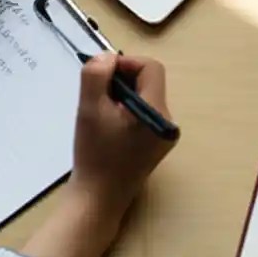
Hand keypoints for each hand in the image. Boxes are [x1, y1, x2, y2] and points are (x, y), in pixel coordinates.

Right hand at [18, 54, 176, 256]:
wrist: (98, 200)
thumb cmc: (94, 155)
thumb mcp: (89, 109)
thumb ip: (96, 75)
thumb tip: (107, 57)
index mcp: (157, 112)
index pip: (150, 68)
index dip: (125, 64)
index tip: (101, 76)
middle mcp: (168, 122)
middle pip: (148, 82)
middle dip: (121, 81)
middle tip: (97, 96)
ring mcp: (163, 135)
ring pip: (143, 97)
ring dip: (120, 96)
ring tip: (100, 113)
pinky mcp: (155, 145)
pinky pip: (142, 114)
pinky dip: (124, 111)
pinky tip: (106, 126)